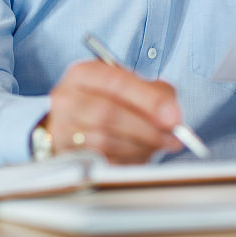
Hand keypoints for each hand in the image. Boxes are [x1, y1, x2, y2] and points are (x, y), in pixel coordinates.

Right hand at [45, 60, 183, 163]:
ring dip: (139, 146)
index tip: (173, 117)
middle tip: (173, 137)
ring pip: (105, 141)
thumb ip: (154, 93)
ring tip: (159, 145)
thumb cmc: (105, 100)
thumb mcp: (127, 85)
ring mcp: (62, 129)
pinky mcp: (66, 155)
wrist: (71, 122)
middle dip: (147, 128)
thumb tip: (172, 116)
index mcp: (82, 74)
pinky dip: (126, 160)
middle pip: (108, 113)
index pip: (116, 83)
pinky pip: (101, 162)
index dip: (148, 101)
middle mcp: (66, 99)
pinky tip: (140, 155)